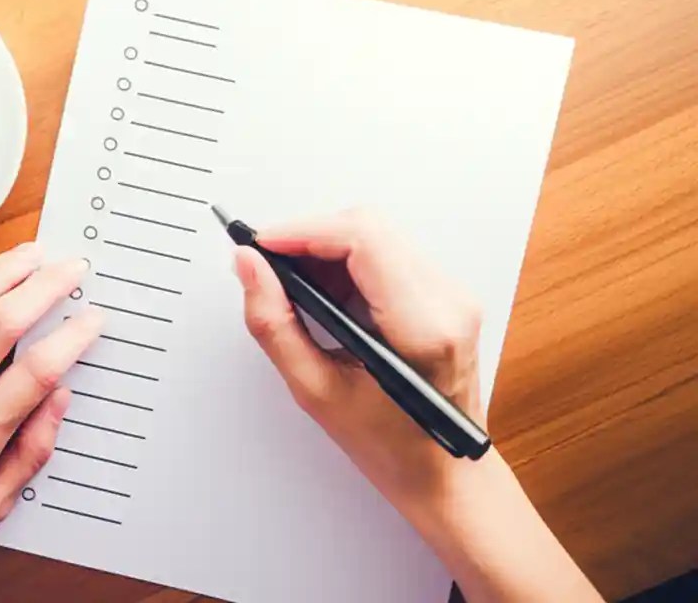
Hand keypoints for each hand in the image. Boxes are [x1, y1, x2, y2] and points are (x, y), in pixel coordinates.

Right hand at [234, 209, 482, 503]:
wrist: (444, 474)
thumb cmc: (391, 446)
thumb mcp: (315, 390)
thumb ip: (274, 323)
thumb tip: (249, 267)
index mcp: (423, 326)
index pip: (363, 239)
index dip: (304, 231)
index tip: (261, 244)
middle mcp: (448, 301)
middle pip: (369, 228)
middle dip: (310, 237)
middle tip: (267, 266)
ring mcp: (452, 295)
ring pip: (377, 236)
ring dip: (327, 250)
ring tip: (293, 287)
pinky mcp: (445, 296)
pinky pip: (389, 255)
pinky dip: (347, 264)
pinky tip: (325, 296)